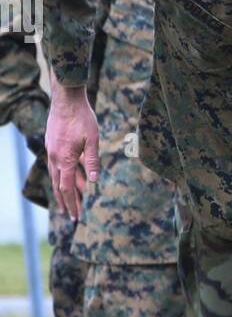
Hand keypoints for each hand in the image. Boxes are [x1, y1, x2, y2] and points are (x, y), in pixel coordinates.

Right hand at [46, 84, 99, 218]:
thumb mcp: (92, 140)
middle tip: (73, 217)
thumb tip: (95, 181)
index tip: (77, 217)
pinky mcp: (52, 144)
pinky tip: (66, 179)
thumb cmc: (82, 117)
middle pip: (59, 186)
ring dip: (63, 191)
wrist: (66, 99)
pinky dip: (61, 177)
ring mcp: (51, 151)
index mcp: (64, 159)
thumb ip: (92, 161)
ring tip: (69, 203)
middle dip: (67, 203)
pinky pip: (55, 166)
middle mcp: (54, 158)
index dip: (73, 204)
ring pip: (56, 176)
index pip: (68, 188)